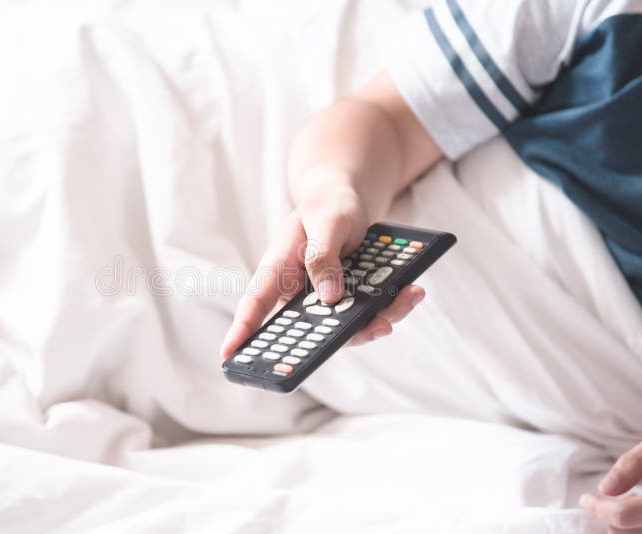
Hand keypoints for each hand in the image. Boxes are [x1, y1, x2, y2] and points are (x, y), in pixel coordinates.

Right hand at [219, 177, 424, 358]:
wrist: (347, 200)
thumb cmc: (327, 206)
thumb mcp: (326, 221)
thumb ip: (322, 256)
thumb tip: (329, 298)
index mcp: (280, 270)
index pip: (255, 304)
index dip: (242, 332)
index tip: (229, 356)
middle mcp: (299, 293)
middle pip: (308, 331)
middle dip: (340, 338)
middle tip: (376, 327)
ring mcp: (324, 301)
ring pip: (345, 328)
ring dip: (379, 318)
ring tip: (408, 296)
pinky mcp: (348, 302)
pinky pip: (367, 316)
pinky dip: (392, 307)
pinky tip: (412, 291)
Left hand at [580, 438, 641, 532]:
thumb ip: (634, 464)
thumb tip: (605, 489)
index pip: (624, 516)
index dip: (599, 509)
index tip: (585, 500)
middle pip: (630, 533)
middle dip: (612, 519)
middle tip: (608, 501)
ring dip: (628, 525)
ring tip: (631, 501)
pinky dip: (640, 526)